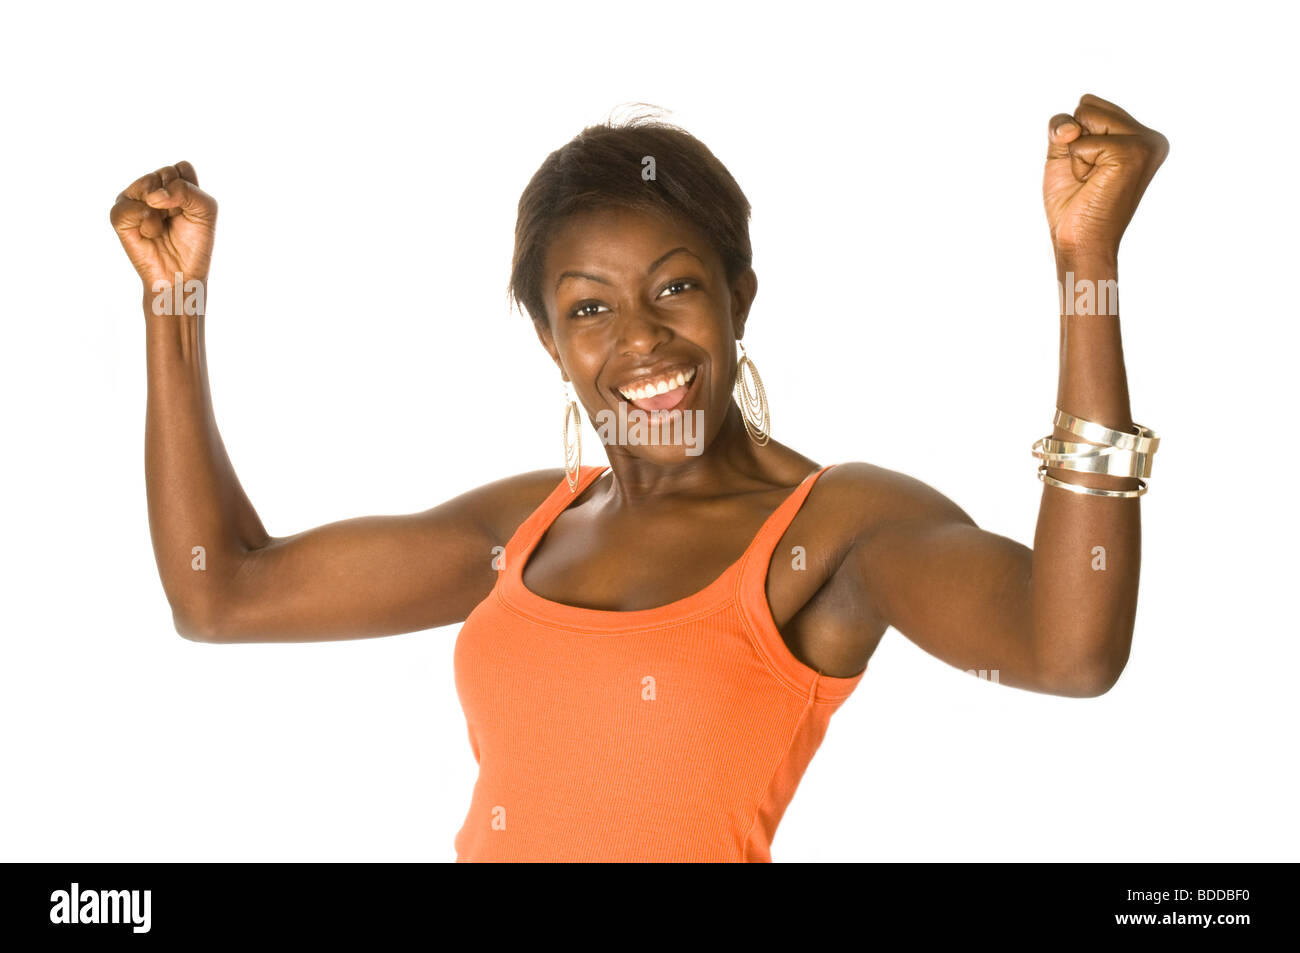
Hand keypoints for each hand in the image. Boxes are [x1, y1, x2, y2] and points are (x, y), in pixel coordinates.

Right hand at [109, 161, 216, 288]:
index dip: (190, 190)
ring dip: (162, 211)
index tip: (191, 212)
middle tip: (175, 221)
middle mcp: (152, 187)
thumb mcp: (205, 210)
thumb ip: (187, 190)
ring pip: (146, 185)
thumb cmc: (195, 243)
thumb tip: (152, 196)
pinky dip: (147, 223)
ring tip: (162, 227)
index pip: (181, 168)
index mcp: (174, 183)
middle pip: (164, 173)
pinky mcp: (120, 216)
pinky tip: (150, 234)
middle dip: (176, 201)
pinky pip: (130, 206)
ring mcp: (134, 199)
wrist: (181, 273)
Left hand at [1043, 94, 1167, 263]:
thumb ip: (1065, 125)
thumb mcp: (1064, 154)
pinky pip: (1080, 141)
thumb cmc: (1074, 203)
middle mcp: (1150, 138)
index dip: (1074, 137)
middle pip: (1086, 105)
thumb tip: (1072, 126)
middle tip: (1090, 177)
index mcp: (1141, 136)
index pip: (1089, 105)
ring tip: (1092, 179)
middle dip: (1074, 142)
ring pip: (1084, 116)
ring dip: (1075, 153)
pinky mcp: (1133, 153)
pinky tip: (1092, 184)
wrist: (1081, 242)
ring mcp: (1145, 144)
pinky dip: (1076, 164)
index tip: (1090, 169)